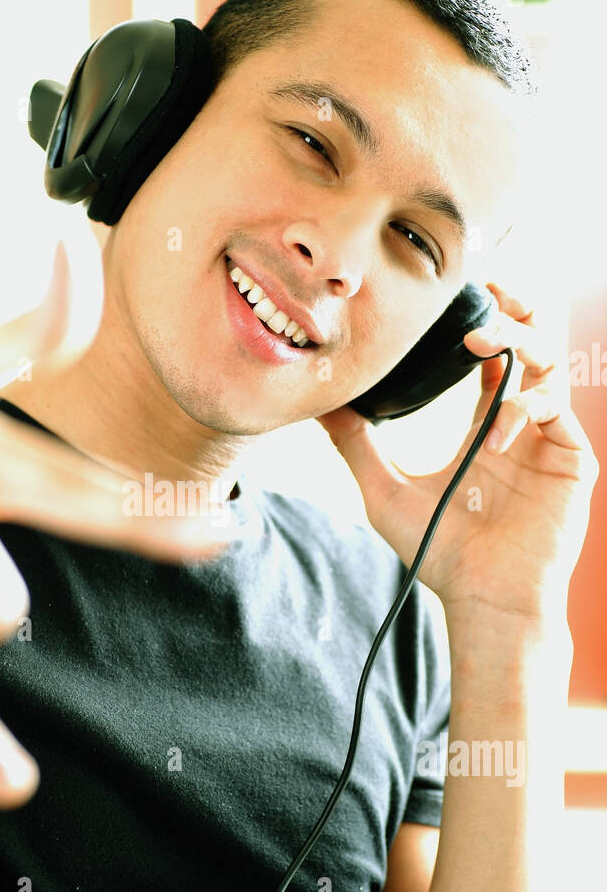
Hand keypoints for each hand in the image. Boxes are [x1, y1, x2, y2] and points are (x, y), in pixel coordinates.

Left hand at [315, 282, 599, 625]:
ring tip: (482, 343)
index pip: (495, 360)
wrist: (481, 600)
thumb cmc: (439, 552)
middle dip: (517, 311)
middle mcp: (524, 429)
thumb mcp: (383, 490)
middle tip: (488, 291)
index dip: (485, 321)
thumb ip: (355, 445)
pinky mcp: (572, 462)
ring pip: (552, 366)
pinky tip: (495, 429)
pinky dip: (526, 407)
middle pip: (533, 347)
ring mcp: (550, 442)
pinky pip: (559, 411)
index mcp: (488, 430)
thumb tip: (318, 406)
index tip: (457, 297)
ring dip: (521, 343)